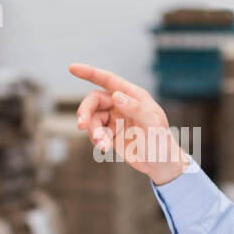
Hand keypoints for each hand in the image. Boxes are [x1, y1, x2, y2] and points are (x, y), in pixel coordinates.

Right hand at [68, 63, 190, 185]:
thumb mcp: (152, 125)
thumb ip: (135, 109)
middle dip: (85, 112)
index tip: (72, 68)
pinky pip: (95, 132)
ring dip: (93, 131)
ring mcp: (115, 118)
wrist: (161, 165)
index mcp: (133, 95)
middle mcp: (122, 104)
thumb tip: (115, 95)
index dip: (90, 73)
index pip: (108, 80)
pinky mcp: (110, 133)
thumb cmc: (161, 142)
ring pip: (93, 118)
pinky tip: (104, 149)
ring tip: (103, 146)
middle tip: (81, 125)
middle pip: (94, 100)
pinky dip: (97, 139)